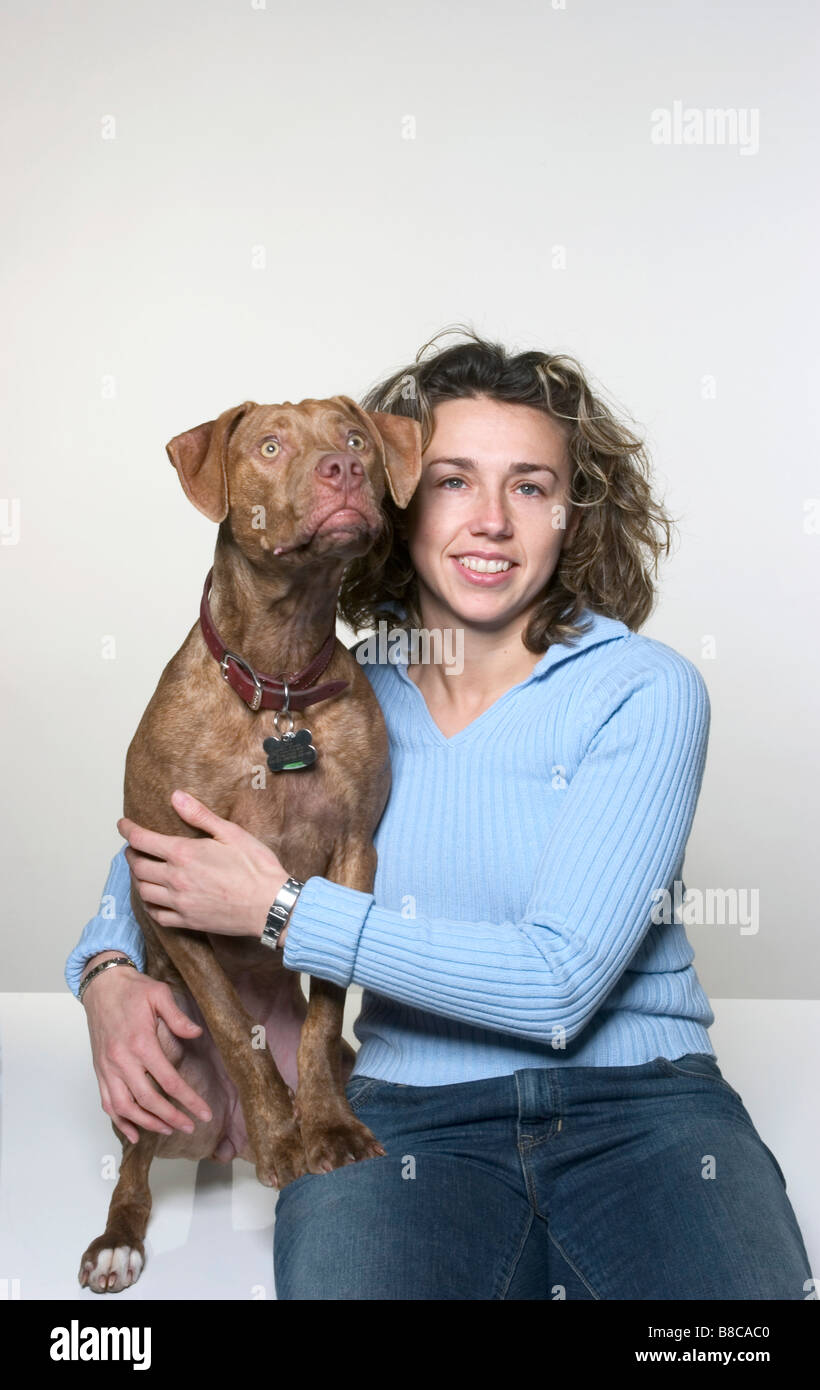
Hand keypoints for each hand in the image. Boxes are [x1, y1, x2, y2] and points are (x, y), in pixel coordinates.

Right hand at [81, 960, 213, 1143]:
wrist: (102, 986)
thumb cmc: (132, 990)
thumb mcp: (159, 994)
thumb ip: (178, 1017)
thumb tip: (196, 1033)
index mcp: (141, 1043)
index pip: (169, 1081)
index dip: (189, 1100)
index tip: (204, 1113)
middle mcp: (122, 1060)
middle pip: (148, 1100)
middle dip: (171, 1117)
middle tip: (190, 1126)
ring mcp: (108, 1068)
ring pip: (125, 1107)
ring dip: (147, 1123)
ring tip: (168, 1130)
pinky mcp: (100, 1070)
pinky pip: (107, 1103)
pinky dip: (120, 1121)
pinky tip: (134, 1132)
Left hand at [117, 790, 289, 938]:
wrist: (270, 905)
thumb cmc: (256, 868)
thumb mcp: (231, 833)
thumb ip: (200, 815)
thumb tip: (176, 797)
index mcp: (184, 854)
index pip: (143, 840)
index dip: (128, 830)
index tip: (122, 825)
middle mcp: (175, 879)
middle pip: (138, 866)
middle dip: (131, 854)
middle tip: (134, 848)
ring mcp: (180, 902)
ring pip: (143, 891)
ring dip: (138, 878)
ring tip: (141, 870)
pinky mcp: (188, 921)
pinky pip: (157, 915)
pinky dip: (150, 905)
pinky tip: (153, 898)